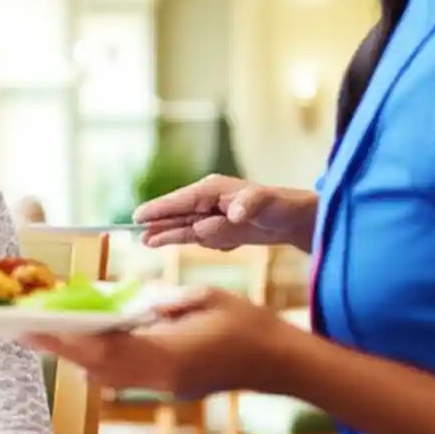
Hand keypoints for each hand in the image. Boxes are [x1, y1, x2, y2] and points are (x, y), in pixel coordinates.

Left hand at [23, 288, 302, 398]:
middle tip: (28, 331)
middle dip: (61, 349)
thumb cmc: (248, 324)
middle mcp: (160, 378)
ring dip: (79, 357)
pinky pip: (125, 379)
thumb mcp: (201, 298)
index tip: (32, 328)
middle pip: (96, 368)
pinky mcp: (171, 387)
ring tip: (52, 335)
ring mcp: (166, 387)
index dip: (63, 340)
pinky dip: (102, 362)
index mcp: (167, 355)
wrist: (281, 362)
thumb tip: (126, 305)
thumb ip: (161, 303)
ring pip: (107, 377)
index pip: (101, 350)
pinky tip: (91, 343)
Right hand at [133, 174, 317, 251]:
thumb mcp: (267, 203)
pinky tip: (182, 243)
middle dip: (158, 223)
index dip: (159, 208)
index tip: (139, 216)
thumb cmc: (282, 206)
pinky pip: (199, 236)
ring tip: (146, 241)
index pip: (180, 200)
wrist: (297, 220)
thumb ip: (250, 205)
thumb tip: (232, 214)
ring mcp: (213, 216)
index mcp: (213, 190)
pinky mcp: (220, 230)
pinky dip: (192, 240)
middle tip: (137, 233)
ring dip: (168, 234)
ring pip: (184, 227)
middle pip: (177, 214)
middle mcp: (209, 202)